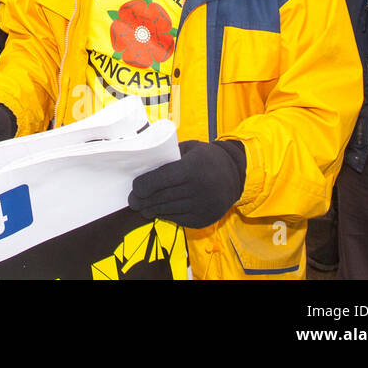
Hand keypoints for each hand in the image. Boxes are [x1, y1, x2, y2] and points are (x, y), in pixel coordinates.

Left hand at [128, 139, 245, 228]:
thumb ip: (168, 156)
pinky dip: (167, 216)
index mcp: (193, 168)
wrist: (235, 175)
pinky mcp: (205, 219)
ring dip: (152, 210)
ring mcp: (203, 206)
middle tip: (132, 201)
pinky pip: (180, 219)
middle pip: (162, 197)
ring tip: (142, 208)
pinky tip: (159, 212)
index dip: (144, 185)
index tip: (134, 187)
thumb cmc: (205, 158)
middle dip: (143, 200)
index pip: (161, 179)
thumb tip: (141, 166)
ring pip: (169, 210)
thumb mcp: (189, 149)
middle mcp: (199, 189)